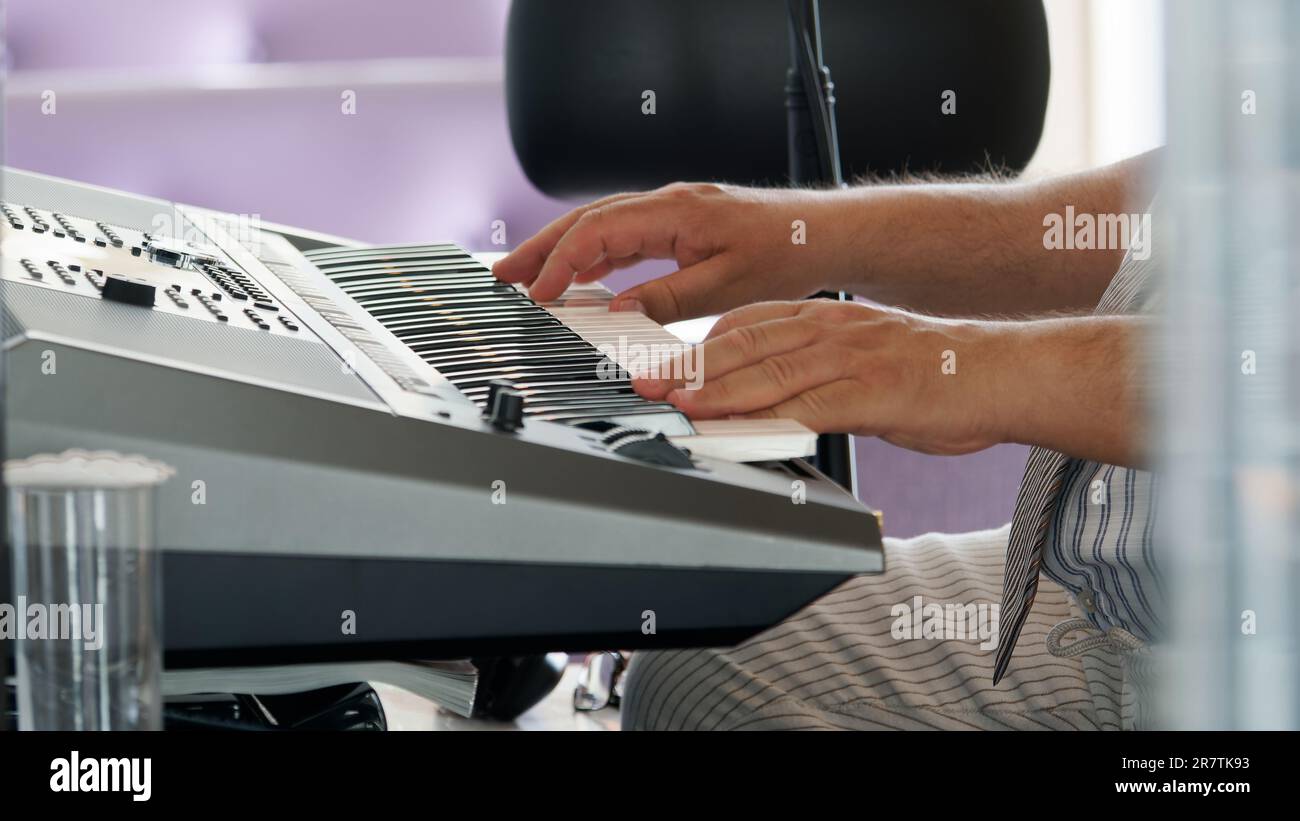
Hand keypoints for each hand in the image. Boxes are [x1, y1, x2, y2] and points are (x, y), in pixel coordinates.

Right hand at [491, 183, 854, 323]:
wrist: (822, 234)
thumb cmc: (786, 252)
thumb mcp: (726, 285)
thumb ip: (667, 298)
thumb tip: (617, 311)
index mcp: (674, 211)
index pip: (598, 231)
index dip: (561, 262)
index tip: (539, 295)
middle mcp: (667, 204)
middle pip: (586, 221)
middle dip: (540, 248)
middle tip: (502, 276)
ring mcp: (671, 212)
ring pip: (601, 227)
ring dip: (561, 251)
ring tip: (526, 279)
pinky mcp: (679, 225)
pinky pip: (624, 236)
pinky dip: (594, 256)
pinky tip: (578, 279)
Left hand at [633, 299, 1004, 455]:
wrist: (1003, 373)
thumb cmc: (935, 374)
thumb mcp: (863, 361)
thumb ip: (814, 373)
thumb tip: (766, 398)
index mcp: (826, 319)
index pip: (747, 323)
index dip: (697, 343)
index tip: (660, 362)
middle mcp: (832, 329)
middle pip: (746, 342)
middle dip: (690, 364)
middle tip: (647, 383)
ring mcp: (853, 357)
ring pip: (772, 369)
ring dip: (719, 389)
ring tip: (679, 403)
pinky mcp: (875, 391)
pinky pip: (812, 405)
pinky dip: (770, 418)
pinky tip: (743, 428)